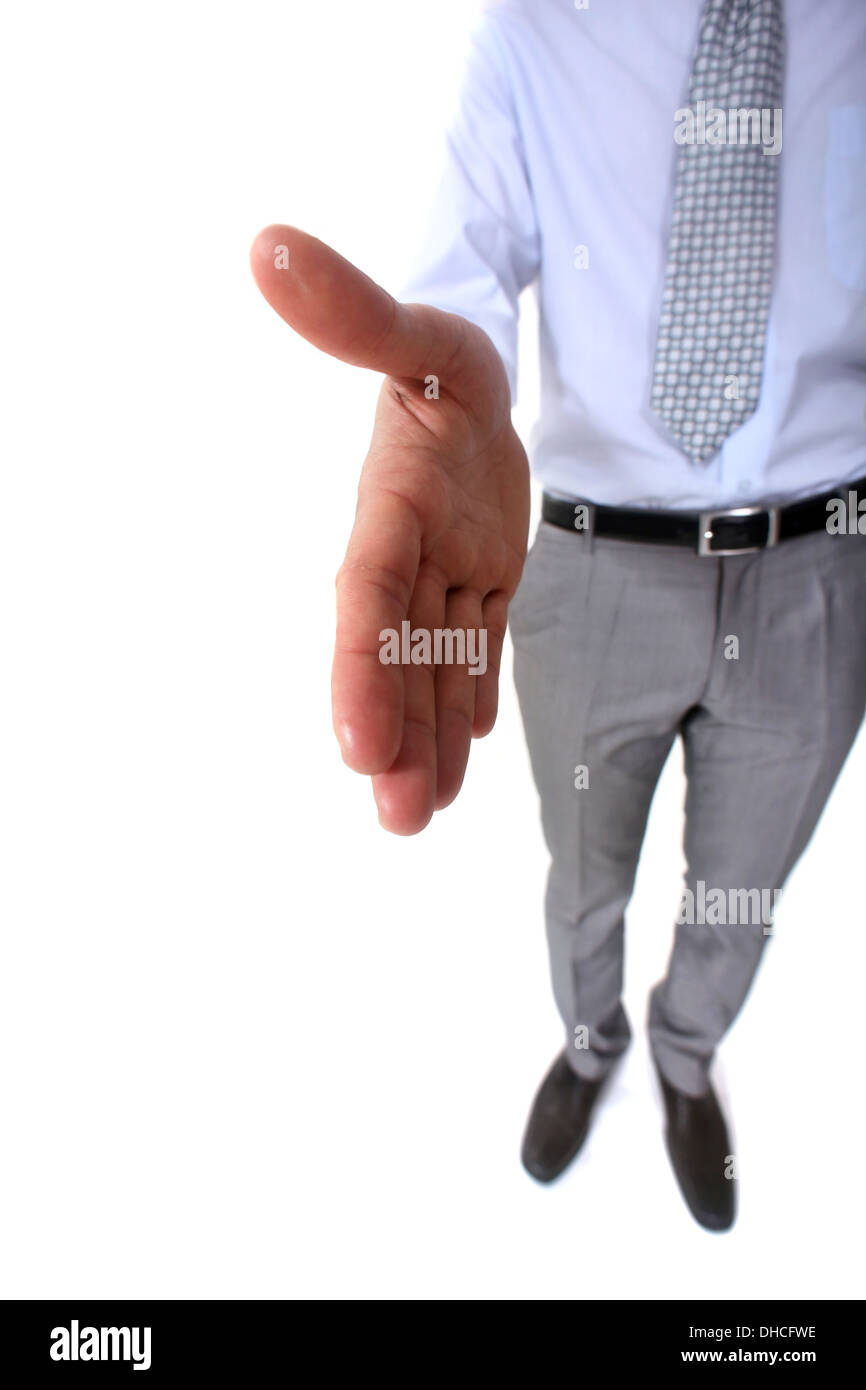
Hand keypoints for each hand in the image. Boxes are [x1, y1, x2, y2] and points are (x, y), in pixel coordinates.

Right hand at [250, 226, 528, 833]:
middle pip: (397, 657)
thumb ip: (350, 309)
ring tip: (419, 814)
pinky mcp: (480, 580)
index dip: (359, 670)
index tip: (355, 748)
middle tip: (398, 820)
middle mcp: (406, 557)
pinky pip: (472, 650)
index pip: (367, 601)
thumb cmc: (442, 349)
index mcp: (385, 512)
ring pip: (433, 667)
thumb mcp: (413, 329)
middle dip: (395, 737)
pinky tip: (460, 761)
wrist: (471, 377)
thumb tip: (267, 245)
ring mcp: (444, 574)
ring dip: (427, 739)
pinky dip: (466, 702)